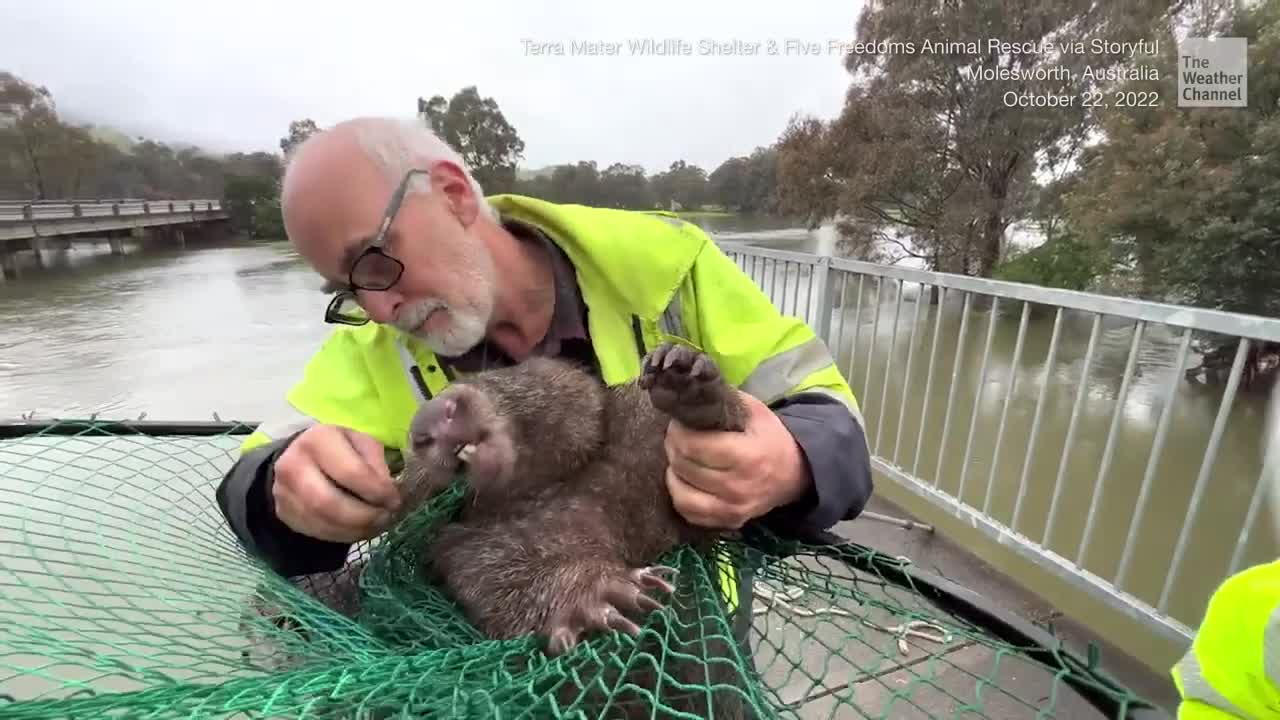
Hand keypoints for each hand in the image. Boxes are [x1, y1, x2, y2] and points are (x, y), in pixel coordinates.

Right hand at [271, 424, 402, 542]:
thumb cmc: (341, 449)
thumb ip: (375, 464)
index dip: (377, 491)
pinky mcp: (284, 512)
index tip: (395, 500)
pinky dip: (343, 535)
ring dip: (356, 529)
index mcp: (318, 440)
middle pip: (330, 502)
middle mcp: (294, 464)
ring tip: (377, 525)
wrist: (301, 458)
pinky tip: (359, 530)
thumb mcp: (362, 444)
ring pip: (322, 521)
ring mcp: (284, 491)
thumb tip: (386, 492)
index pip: (350, 472)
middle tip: (386, 517)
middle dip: (364, 515)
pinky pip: (316, 531)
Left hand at [663, 391, 809, 528]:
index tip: (678, 422)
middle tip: (677, 436)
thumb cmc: (770, 438)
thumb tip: (689, 393)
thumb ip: (723, 402)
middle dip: (674, 446)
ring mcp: (732, 509)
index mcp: (747, 456)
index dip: (678, 431)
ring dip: (673, 471)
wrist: (794, 474)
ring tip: (680, 457)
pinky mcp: (727, 522)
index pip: (694, 445)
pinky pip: (688, 512)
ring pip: (680, 492)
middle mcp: (738, 487)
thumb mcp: (755, 412)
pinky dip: (680, 494)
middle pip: (684, 466)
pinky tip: (685, 479)